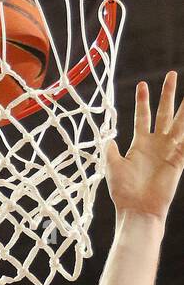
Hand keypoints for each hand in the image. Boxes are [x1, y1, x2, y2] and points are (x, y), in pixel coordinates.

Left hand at [105, 72, 183, 221]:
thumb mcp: (113, 167)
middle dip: (167, 94)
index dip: (143, 101)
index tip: (143, 84)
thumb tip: (108, 138)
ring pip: (179, 122)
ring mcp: (169, 150)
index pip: (144, 116)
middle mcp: (156, 144)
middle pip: (164, 112)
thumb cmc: (124, 193)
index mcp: (140, 144)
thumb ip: (111, 151)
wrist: (137, 210)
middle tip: (171, 74)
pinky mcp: (178, 160)